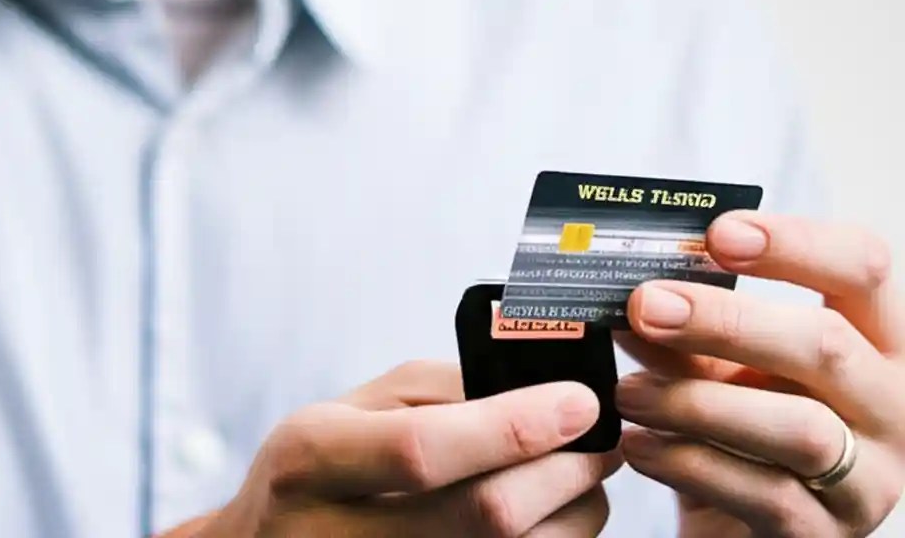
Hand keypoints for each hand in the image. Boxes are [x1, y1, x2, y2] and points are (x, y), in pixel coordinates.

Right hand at [197, 361, 620, 536]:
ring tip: (580, 483)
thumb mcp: (348, 411)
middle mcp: (332, 535)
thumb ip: (438, 390)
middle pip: (483, 518)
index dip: (513, 427)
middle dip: (564, 475)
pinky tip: (549, 522)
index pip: (423, 449)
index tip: (579, 402)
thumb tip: (541, 388)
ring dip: (572, 520)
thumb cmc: (317, 470)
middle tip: (599, 445)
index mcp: (311, 459)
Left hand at [615, 212, 904, 536]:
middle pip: (825, 345)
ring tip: (627, 391)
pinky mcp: (827, 535)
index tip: (718, 234)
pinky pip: (763, 494)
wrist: (739, 529)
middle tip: (646, 306)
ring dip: (697, 401)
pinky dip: (689, 464)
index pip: (863, 268)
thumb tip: (627, 288)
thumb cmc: (736, 429)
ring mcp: (869, 477)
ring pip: (799, 429)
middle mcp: (891, 405)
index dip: (795, 243)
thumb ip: (682, 330)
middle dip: (727, 320)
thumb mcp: (716, 368)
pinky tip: (638, 447)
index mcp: (875, 340)